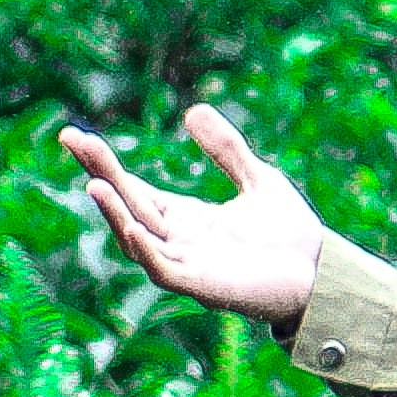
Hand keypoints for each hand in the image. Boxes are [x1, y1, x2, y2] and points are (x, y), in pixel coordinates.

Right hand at [60, 106, 330, 327]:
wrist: (323, 277)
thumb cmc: (288, 235)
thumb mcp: (258, 180)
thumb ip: (227, 150)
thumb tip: (193, 110)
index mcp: (182, 217)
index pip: (131, 186)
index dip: (102, 163)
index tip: (74, 135)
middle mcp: (175, 240)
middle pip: (127, 205)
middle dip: (100, 174)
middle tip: (73, 139)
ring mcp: (186, 265)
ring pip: (137, 239)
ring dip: (115, 213)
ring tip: (95, 183)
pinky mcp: (203, 287)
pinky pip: (163, 270)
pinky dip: (146, 251)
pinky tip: (135, 228)